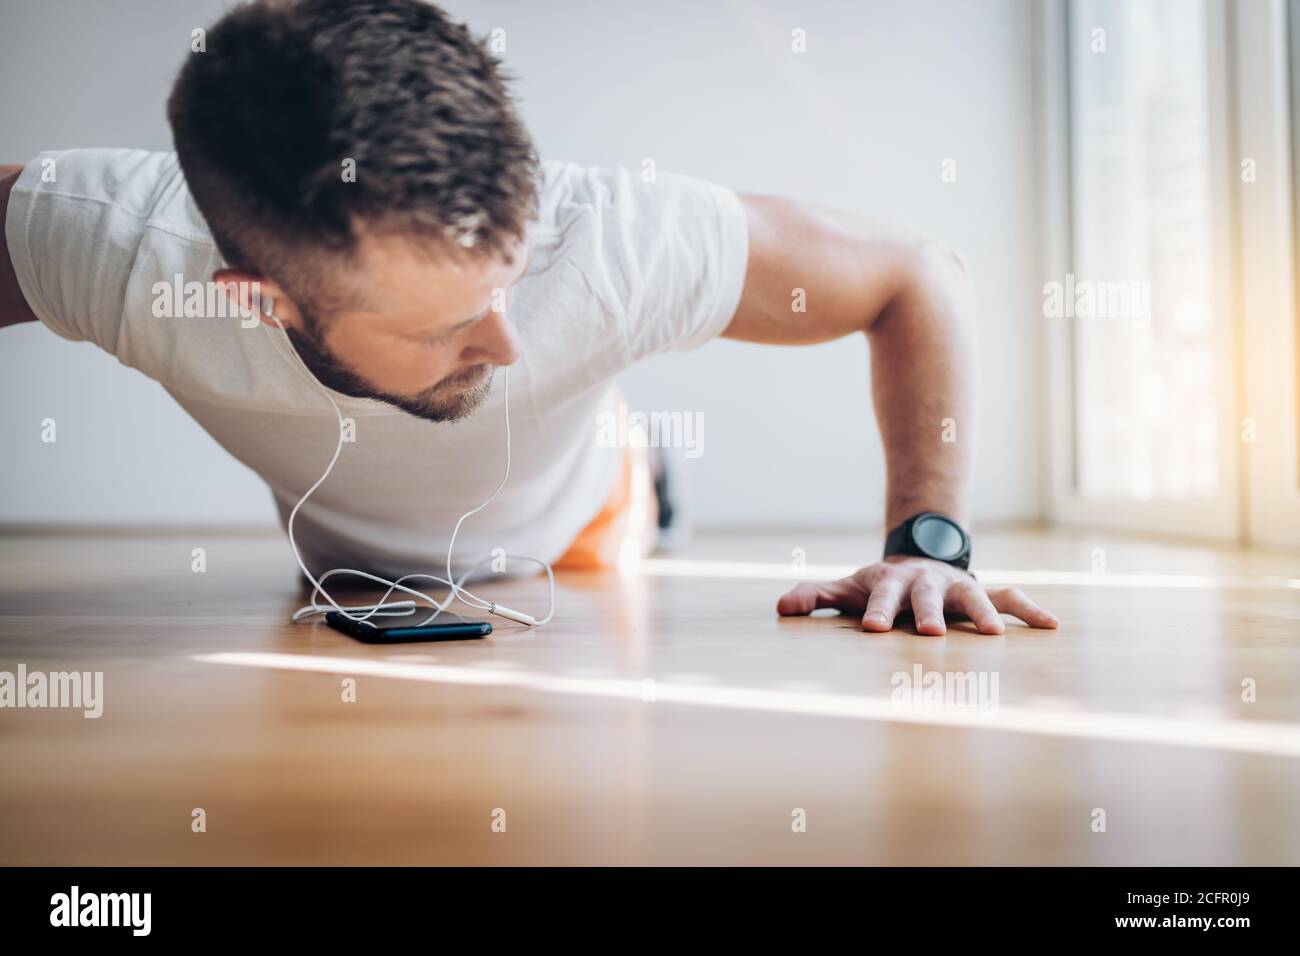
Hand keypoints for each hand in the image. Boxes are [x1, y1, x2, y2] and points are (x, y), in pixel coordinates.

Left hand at [776, 555, 1058, 635]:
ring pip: (975, 596)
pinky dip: (1031, 611)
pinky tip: (1053, 626)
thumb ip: (815, 596)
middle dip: (930, 614)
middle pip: (928, 597)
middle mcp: (928, 583)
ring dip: (984, 614)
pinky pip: (1011, 599)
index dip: (878, 611)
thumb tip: (781, 609)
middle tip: (932, 634)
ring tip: (995, 636)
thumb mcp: (846, 589)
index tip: (874, 630)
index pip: (882, 597)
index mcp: (892, 583)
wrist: (917, 558)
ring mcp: (958, 586)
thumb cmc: (877, 586)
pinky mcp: (983, 593)